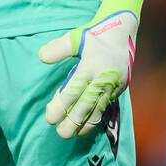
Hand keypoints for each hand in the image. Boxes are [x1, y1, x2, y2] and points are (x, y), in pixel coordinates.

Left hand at [39, 9, 136, 139]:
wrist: (123, 30)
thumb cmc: (95, 34)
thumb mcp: (75, 37)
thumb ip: (58, 48)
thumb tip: (41, 57)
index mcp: (90, 65)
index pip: (72, 91)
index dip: (60, 107)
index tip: (49, 118)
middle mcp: (102, 78)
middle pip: (86, 105)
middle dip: (72, 122)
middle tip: (60, 134)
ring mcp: (113, 84)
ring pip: (99, 109)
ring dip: (86, 124)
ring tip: (73, 135)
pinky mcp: (120, 87)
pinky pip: (107, 106)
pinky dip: (97, 118)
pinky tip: (88, 126)